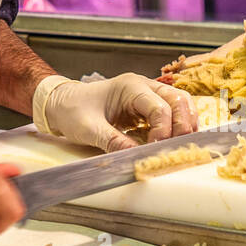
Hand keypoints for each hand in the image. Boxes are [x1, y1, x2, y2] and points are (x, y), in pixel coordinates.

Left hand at [43, 73, 197, 151]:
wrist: (61, 103)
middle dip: (183, 124)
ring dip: (184, 124)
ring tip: (181, 145)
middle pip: (178, 100)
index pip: (160, 106)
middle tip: (178, 148)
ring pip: (179, 104)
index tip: (156, 149)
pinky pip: (171, 113)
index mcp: (130, 87)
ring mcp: (146, 95)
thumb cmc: (72, 109)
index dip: (164, 130)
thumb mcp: (89, 129)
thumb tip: (136, 158)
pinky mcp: (146, 107)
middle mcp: (143, 86)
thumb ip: (113, 142)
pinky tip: (173, 142)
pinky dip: (177, 126)